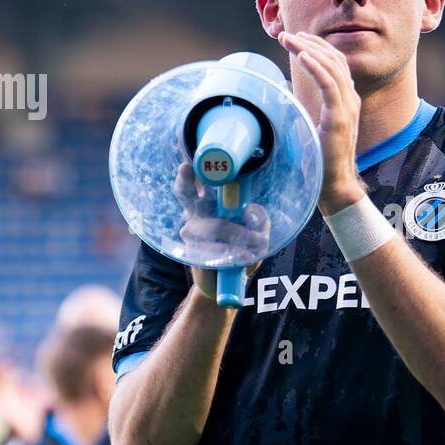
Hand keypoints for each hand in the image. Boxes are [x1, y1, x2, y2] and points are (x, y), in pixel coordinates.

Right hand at [172, 163, 267, 300]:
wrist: (227, 285)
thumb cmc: (242, 252)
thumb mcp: (259, 235)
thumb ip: (259, 220)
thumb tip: (250, 211)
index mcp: (209, 205)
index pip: (199, 183)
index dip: (192, 171)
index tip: (190, 160)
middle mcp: (195, 216)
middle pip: (185, 194)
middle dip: (185, 180)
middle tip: (186, 168)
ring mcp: (191, 235)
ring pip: (216, 226)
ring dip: (240, 234)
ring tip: (257, 244)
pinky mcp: (192, 254)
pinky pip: (215, 249)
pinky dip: (233, 253)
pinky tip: (244, 257)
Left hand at [277, 31, 365, 212]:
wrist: (335, 184)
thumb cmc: (322, 159)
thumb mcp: (314, 126)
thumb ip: (308, 109)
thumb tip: (285, 98)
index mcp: (346, 101)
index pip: (335, 64)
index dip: (317, 48)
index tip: (297, 38)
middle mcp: (350, 100)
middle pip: (334, 60)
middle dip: (310, 43)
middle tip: (288, 34)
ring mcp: (347, 108)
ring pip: (331, 67)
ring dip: (308, 50)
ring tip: (289, 39)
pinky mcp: (339, 118)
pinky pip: (329, 85)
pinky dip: (316, 67)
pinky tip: (303, 55)